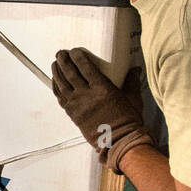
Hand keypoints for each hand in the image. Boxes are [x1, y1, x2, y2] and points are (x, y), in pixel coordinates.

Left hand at [51, 48, 152, 173]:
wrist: (119, 141)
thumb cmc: (129, 120)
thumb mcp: (133, 98)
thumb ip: (132, 81)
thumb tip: (135, 68)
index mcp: (102, 89)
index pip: (85, 67)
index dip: (77, 57)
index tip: (74, 50)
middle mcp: (87, 96)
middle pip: (70, 74)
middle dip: (63, 61)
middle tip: (60, 53)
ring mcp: (77, 105)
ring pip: (62, 85)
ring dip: (56, 72)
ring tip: (55, 63)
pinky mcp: (73, 114)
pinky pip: (60, 98)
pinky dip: (56, 87)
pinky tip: (54, 81)